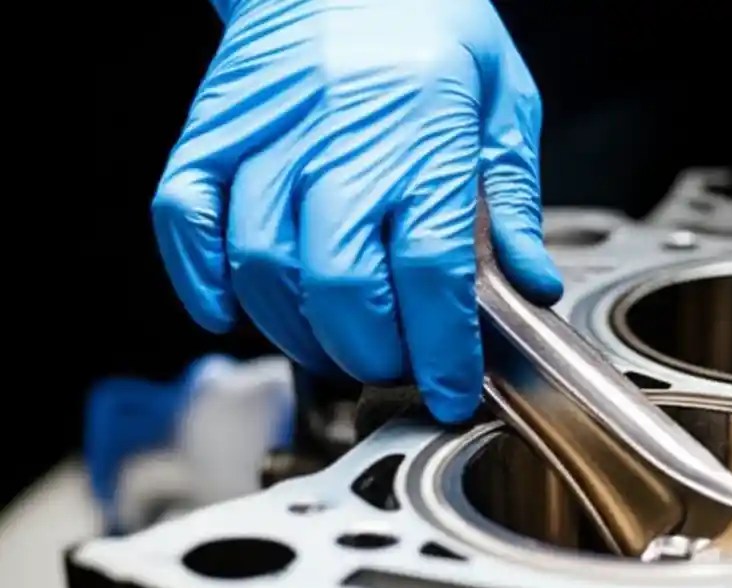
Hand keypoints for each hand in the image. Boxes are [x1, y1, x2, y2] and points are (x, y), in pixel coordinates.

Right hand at [151, 0, 562, 422]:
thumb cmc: (432, 18)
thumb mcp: (504, 99)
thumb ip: (514, 200)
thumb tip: (533, 286)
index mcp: (426, 136)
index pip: (434, 273)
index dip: (444, 351)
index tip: (455, 392)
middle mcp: (341, 141)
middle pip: (344, 287)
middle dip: (375, 354)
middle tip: (397, 366)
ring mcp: (266, 137)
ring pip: (264, 269)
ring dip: (298, 333)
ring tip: (335, 346)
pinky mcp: (211, 133)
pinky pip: (183, 219)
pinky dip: (200, 279)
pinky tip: (232, 309)